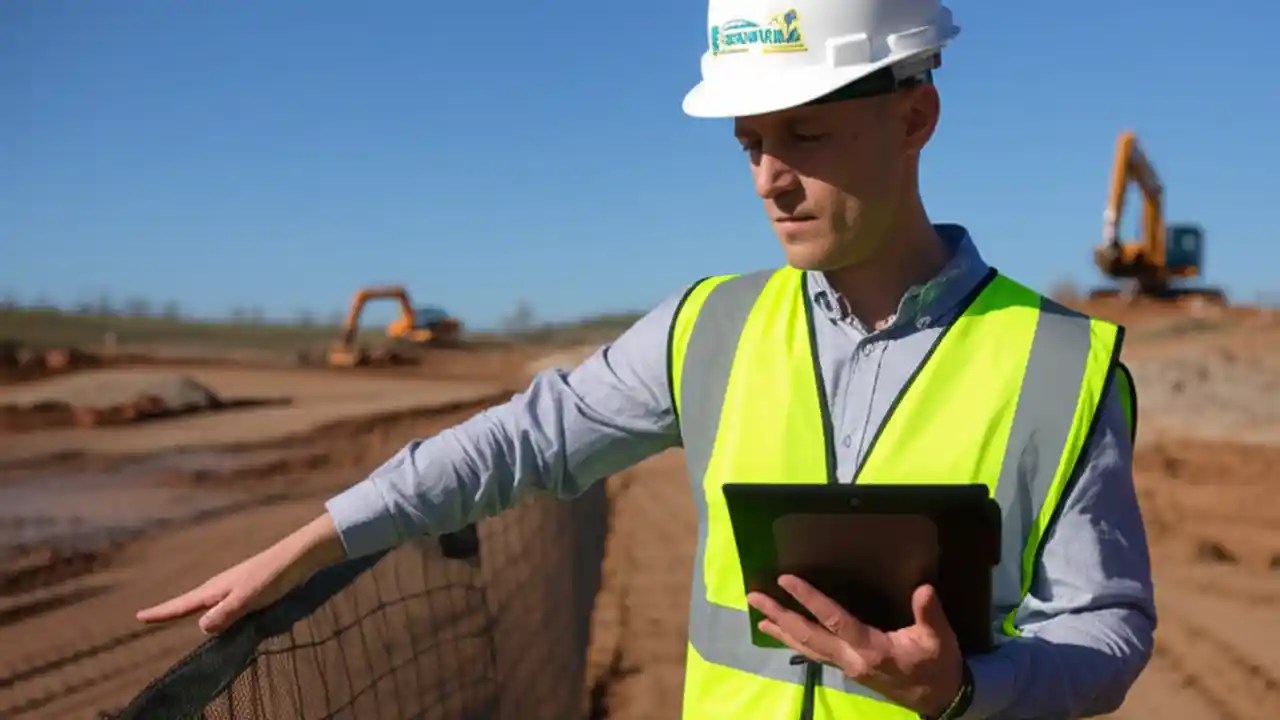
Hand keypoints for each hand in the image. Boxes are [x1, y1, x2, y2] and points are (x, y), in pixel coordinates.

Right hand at [136, 513, 344, 634]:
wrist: (297, 557)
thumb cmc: (272, 577)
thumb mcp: (246, 599)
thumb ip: (225, 614)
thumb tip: (201, 628)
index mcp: (214, 590)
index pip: (182, 605)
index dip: (161, 613)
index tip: (138, 616)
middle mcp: (220, 588)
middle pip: (191, 603)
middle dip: (172, 611)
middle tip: (153, 617)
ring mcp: (234, 587)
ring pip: (209, 604)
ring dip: (194, 611)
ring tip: (177, 616)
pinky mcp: (249, 589)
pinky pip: (225, 604)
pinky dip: (216, 611)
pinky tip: (221, 614)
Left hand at [746, 575, 962, 716]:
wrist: (940, 699)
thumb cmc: (937, 665)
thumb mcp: (939, 639)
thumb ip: (929, 613)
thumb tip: (923, 588)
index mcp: (870, 649)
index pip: (834, 620)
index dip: (809, 599)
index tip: (787, 580)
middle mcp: (851, 659)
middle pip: (808, 636)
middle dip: (780, 615)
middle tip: (754, 597)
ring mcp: (846, 666)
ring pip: (807, 648)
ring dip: (782, 631)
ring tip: (760, 616)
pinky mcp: (847, 669)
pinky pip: (815, 654)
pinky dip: (796, 642)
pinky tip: (785, 634)